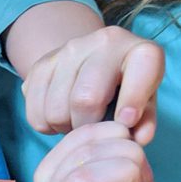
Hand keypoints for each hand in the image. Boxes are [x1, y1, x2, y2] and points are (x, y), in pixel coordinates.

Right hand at [22, 25, 163, 142]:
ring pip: (55, 110)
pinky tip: (59, 118)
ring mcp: (67, 51)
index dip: (133, 100)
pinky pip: (34, 112)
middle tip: (92, 129)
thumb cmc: (124, 88)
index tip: (126, 122)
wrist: (89, 64)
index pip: (140, 70)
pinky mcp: (40, 65)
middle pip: (85, 99)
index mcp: (139, 50)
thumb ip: (145, 120)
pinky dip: (45, 126)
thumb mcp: (144, 102)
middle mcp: (103, 42)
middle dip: (87, 126)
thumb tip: (138, 139)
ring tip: (75, 122)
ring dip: (64, 127)